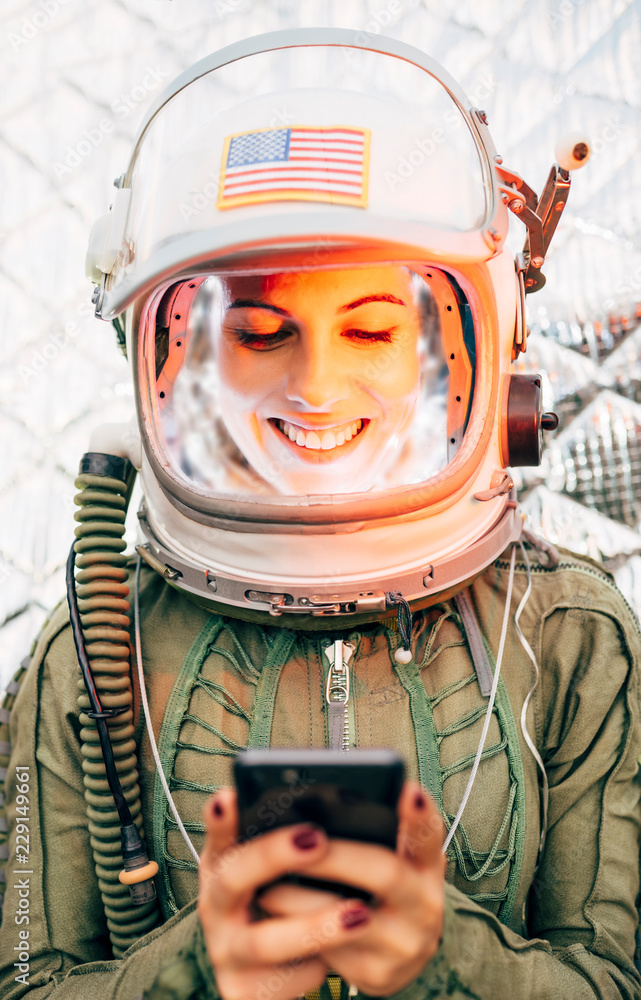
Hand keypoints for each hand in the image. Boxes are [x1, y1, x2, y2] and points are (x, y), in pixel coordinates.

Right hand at [197, 789, 374, 999]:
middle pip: (234, 879)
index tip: (229, 797)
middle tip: (317, 838)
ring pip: (264, 942)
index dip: (220, 822)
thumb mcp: (268, 872)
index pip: (217, 837)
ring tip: (358, 914)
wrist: (263, 976)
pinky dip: (312, 969)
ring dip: (312, 926)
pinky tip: (338, 959)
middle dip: (273, 857)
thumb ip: (277, 838)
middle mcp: (215, 909)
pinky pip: (282, 983)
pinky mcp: (244, 993)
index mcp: (221, 869)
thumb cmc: (274, 905)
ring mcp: (227, 953)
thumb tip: (300, 799)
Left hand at [259, 783, 445, 995]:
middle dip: (336, 855)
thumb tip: (330, 794)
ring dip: (301, 898)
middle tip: (299, 839)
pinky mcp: (375, 973)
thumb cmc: (386, 888)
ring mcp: (403, 944)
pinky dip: (297, 927)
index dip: (421, 815)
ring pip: (348, 917)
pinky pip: (329, 949)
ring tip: (268, 879)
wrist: (398, 953)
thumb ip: (380, 830)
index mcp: (428, 868)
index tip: (408, 790)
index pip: (430, 836)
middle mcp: (425, 906)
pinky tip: (271, 910)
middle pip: (385, 872)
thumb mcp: (397, 858)